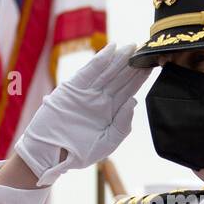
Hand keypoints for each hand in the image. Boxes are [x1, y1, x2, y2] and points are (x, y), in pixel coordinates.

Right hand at [15, 43, 149, 186]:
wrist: (51, 156)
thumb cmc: (78, 153)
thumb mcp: (107, 143)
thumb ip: (122, 126)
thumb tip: (134, 102)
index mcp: (111, 112)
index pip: (129, 91)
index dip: (140, 78)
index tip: (153, 65)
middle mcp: (101, 100)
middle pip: (120, 78)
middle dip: (132, 65)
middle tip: (145, 50)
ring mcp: (87, 93)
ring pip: (107, 72)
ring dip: (119, 59)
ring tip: (131, 47)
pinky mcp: (72, 88)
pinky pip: (88, 72)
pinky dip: (99, 60)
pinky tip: (111, 49)